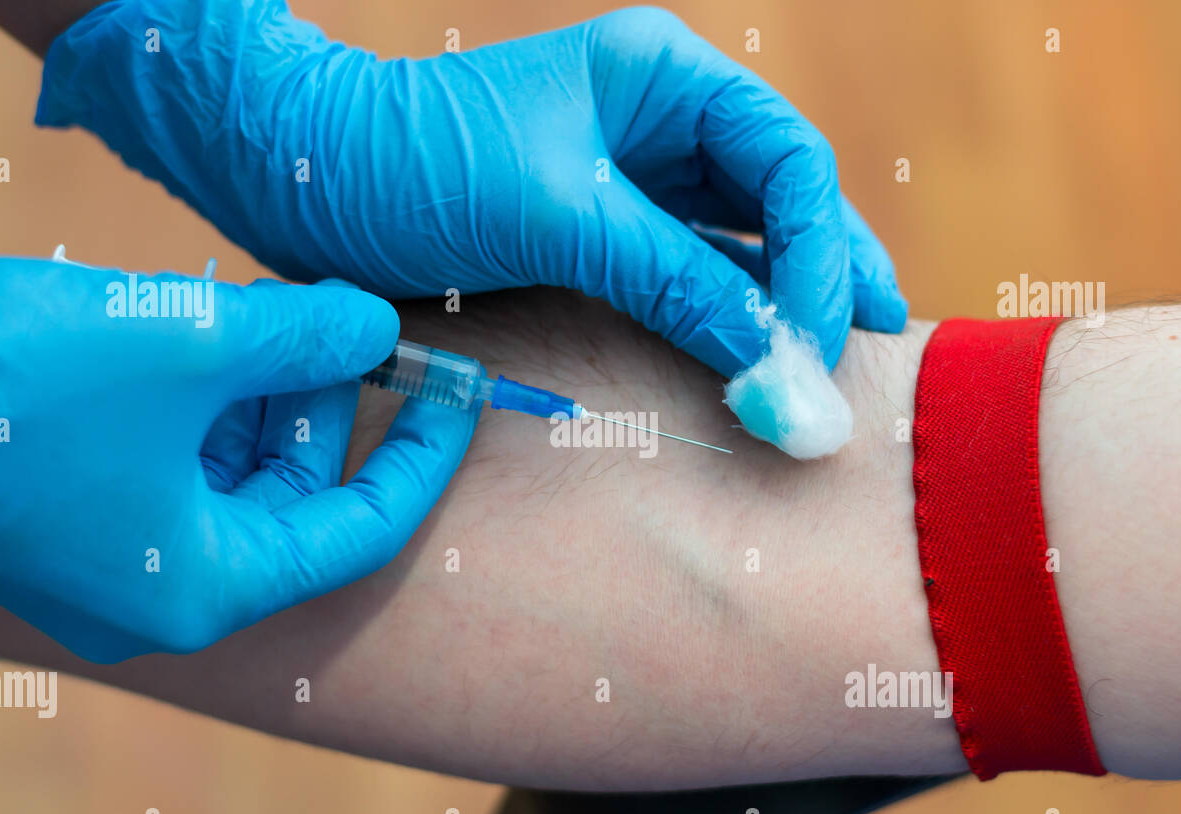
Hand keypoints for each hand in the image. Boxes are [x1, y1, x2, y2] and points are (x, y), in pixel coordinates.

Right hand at [0, 259, 476, 661]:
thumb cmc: (7, 385)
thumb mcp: (185, 344)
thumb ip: (301, 337)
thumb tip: (373, 322)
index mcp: (206, 585)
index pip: (359, 530)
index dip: (419, 456)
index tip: (456, 392)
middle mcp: (163, 589)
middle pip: (292, 494)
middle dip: (320, 403)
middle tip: (340, 324)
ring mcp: (111, 555)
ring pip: (229, 469)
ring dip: (257, 390)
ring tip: (263, 313)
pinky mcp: (72, 510)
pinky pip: (171, 458)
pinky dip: (200, 399)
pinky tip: (203, 331)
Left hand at [36, 2, 906, 375]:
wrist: (302, 183)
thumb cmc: (414, 167)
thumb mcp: (557, 216)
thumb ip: (676, 285)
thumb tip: (780, 369)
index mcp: (663, 77)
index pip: (784, 160)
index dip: (819, 252)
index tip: (822, 342)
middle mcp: (662, 124)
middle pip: (782, 198)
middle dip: (830, 271)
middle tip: (878, 343)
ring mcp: (635, 182)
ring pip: (745, 242)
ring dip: (792, 300)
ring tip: (844, 354)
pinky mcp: (602, 237)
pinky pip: (692, 278)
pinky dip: (731, 319)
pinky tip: (764, 353)